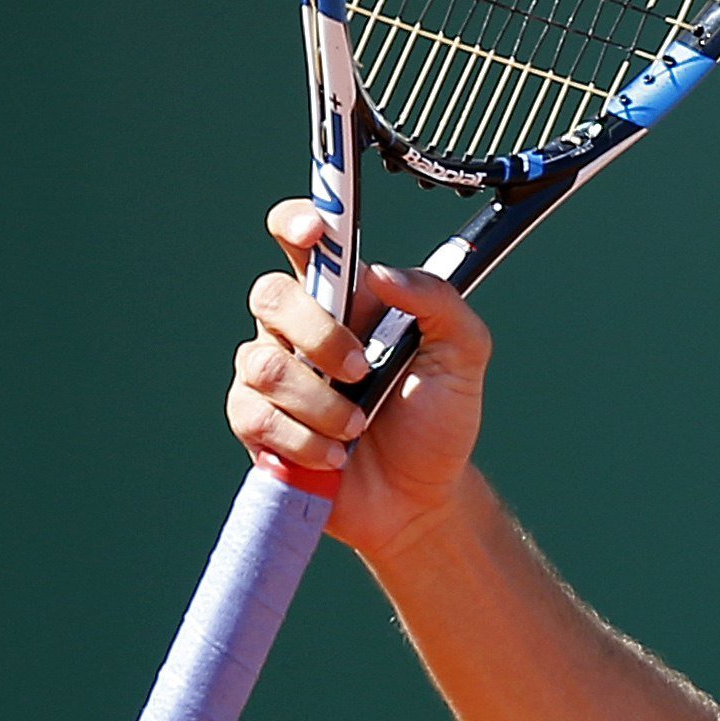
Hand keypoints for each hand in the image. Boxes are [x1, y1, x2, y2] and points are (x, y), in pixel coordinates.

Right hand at [230, 198, 493, 557]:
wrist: (421, 497)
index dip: (297, 223)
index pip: (302, 241)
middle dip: (319, 334)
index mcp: (346, 300)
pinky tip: (334, 457)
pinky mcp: (256, 423)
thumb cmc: (436, 420)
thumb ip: (439, 302)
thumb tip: (385, 273)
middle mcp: (298, 328)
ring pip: (264, 363)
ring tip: (358, 428)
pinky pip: (255, 415)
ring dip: (320, 402)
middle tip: (363, 371)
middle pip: (271, 295)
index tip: (313, 231)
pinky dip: (304, 440)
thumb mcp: (464, 356)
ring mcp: (272, 374)